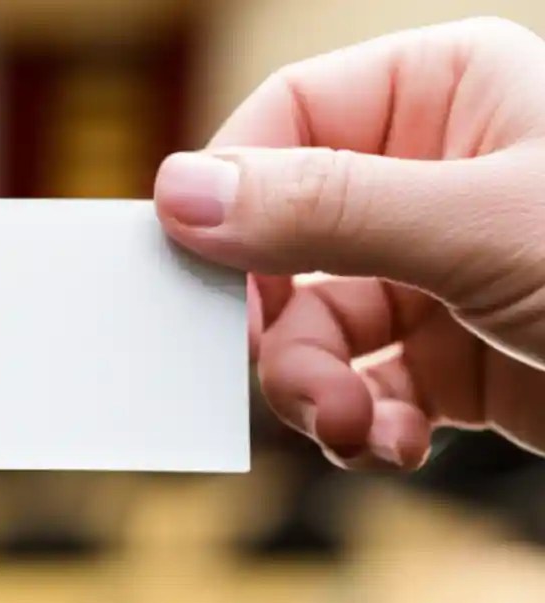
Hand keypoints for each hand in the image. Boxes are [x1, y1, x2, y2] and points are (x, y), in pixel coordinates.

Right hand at [154, 17, 544, 468]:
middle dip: (281, 326)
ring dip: (315, 389)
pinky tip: (392, 445)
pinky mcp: (455, 358)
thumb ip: (322, 208)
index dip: (230, 193)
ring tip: (351, 428)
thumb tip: (180, 192)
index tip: (194, 268)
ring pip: (315, 327)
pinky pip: (363, 386)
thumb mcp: (480, 226)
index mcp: (442, 99)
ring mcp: (437, 272)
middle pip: (284, 243)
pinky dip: (361, 423)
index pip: (285, 123)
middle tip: (293, 382)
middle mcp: (428, 179)